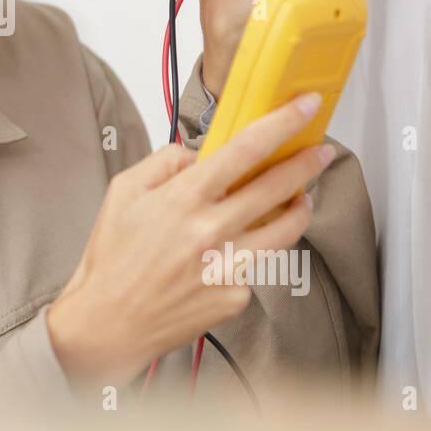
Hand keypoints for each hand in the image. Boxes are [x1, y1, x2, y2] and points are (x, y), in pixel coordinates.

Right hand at [45, 91, 334, 390]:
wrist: (109, 322)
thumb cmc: (112, 258)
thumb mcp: (123, 192)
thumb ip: (162, 163)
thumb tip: (196, 155)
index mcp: (183, 198)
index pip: (245, 150)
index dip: (281, 124)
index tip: (305, 108)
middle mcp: (210, 231)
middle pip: (277, 187)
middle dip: (307, 164)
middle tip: (322, 153)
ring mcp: (226, 266)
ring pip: (285, 230)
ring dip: (299, 208)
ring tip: (301, 199)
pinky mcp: (234, 296)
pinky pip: (254, 266)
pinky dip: (249, 254)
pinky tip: (233, 254)